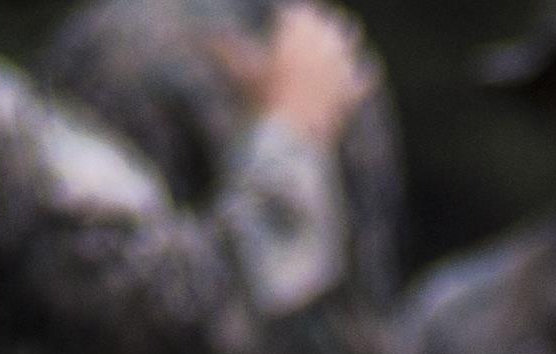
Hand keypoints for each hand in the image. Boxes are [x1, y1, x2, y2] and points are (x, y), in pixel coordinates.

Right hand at [230, 0, 377, 144]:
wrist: (287, 140)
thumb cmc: (257, 100)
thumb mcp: (237, 70)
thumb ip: (218, 48)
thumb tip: (189, 35)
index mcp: (299, 25)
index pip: (297, 11)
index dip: (290, 17)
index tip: (281, 22)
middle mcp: (326, 38)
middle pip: (328, 18)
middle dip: (317, 23)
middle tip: (306, 31)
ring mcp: (343, 63)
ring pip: (350, 37)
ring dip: (341, 38)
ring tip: (331, 45)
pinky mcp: (354, 90)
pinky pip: (366, 73)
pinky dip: (362, 72)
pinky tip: (357, 72)